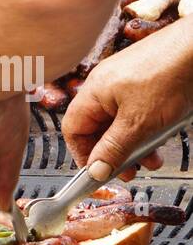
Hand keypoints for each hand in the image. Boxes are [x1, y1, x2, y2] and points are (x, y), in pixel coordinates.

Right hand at [63, 18, 192, 180]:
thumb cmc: (171, 72)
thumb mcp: (138, 123)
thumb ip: (113, 149)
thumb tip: (95, 171)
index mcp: (93, 91)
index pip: (73, 130)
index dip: (83, 154)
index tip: (99, 171)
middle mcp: (105, 84)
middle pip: (98, 127)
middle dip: (114, 152)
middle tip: (129, 169)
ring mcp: (125, 79)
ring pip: (120, 120)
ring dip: (134, 142)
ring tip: (152, 157)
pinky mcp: (145, 78)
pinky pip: (136, 109)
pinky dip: (145, 126)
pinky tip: (161, 133)